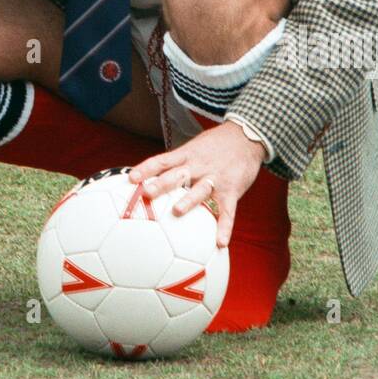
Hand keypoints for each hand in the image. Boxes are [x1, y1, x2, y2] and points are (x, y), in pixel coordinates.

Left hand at [128, 121, 265, 247]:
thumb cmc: (215, 145)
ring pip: (200, 190)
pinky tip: (220, 242)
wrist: (246, 136)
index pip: (162, 161)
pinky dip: (224, 227)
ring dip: (189, 201)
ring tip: (177, 211)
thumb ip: (175, 163)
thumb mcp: (193, 147)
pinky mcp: (232, 190)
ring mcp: (216, 178)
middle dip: (162, 184)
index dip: (146, 168)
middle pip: (177, 175)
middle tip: (147, 192)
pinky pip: (227, 211)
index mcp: (186, 156)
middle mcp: (198, 166)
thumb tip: (151, 177)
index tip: (131, 178)